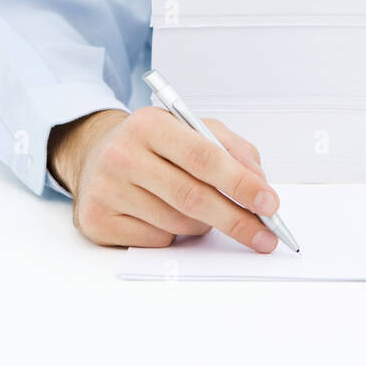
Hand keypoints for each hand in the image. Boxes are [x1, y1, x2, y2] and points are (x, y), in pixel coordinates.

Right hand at [47, 107, 279, 251]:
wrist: (95, 155)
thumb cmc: (154, 144)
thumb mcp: (192, 130)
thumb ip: (232, 149)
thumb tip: (260, 184)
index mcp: (149, 124)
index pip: (202, 156)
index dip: (239, 182)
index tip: (269, 203)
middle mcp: (122, 154)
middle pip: (191, 196)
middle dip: (236, 219)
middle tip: (265, 235)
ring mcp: (105, 189)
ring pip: (177, 223)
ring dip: (204, 226)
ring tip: (203, 211)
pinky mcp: (97, 220)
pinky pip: (156, 240)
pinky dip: (174, 235)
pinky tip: (165, 216)